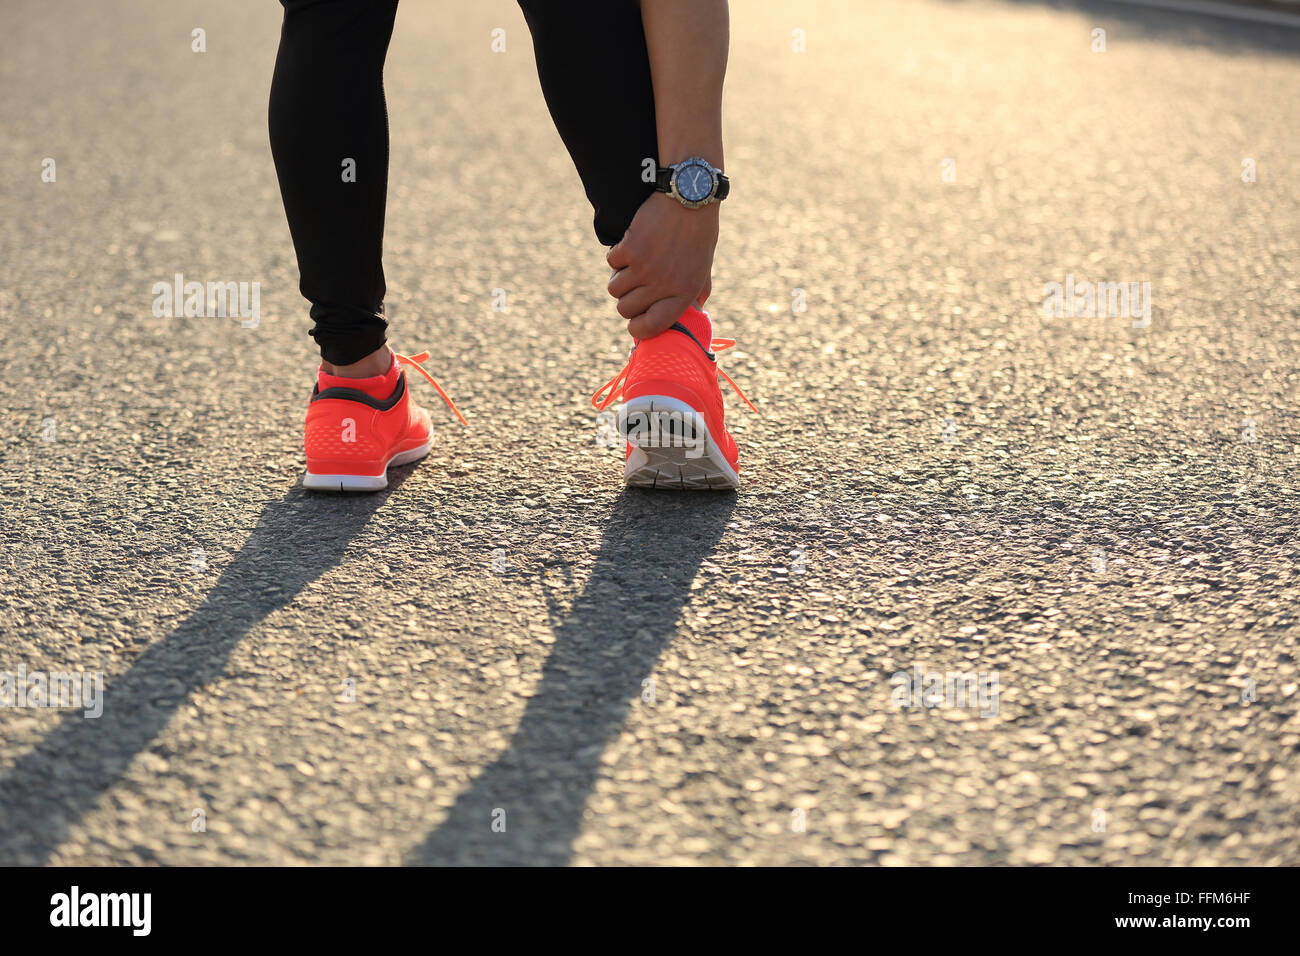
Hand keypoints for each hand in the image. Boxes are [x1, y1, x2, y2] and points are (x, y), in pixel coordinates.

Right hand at [606, 191, 717, 339]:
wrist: (689, 196)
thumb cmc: (698, 232)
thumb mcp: (703, 266)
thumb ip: (697, 291)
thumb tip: (695, 312)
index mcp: (684, 293)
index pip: (653, 326)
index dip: (638, 329)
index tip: (633, 325)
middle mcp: (664, 285)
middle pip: (626, 309)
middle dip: (625, 300)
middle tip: (632, 287)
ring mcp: (646, 268)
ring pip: (614, 288)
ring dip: (618, 277)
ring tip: (631, 265)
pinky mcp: (631, 249)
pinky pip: (611, 262)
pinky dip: (617, 254)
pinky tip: (631, 244)